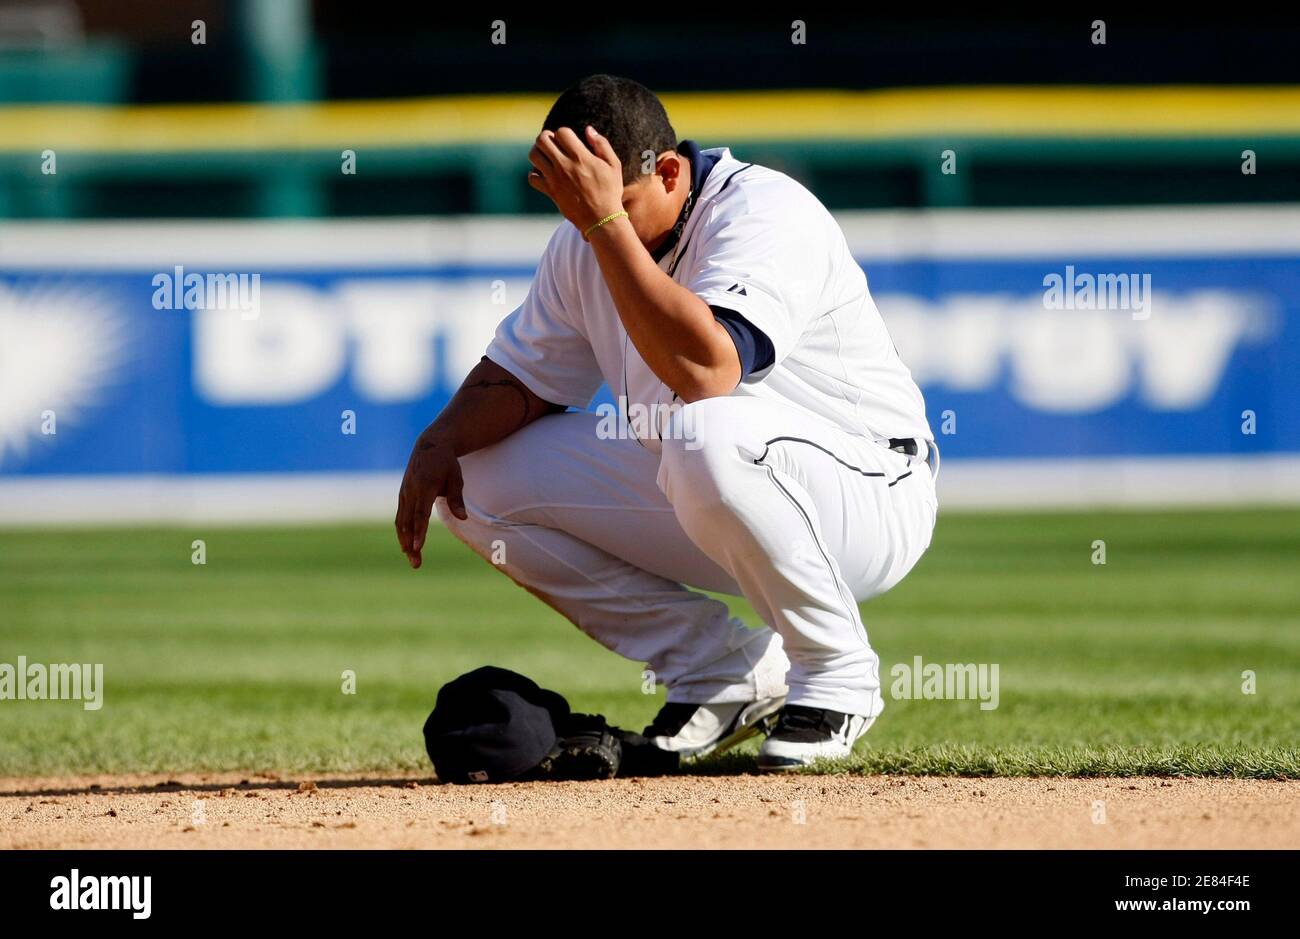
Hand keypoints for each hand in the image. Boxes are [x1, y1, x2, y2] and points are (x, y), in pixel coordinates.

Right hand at [394, 431, 465, 569]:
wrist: (430, 446)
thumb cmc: (446, 463)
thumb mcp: (456, 477)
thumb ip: (457, 498)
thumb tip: (463, 518)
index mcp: (425, 486)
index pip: (420, 514)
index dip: (419, 532)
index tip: (418, 547)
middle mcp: (411, 490)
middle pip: (408, 523)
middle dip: (410, 545)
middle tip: (416, 564)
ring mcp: (404, 493)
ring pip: (401, 522)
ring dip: (405, 542)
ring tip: (413, 559)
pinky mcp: (402, 495)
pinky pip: (400, 517)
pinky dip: (402, 532)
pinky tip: (407, 546)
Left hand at [527, 126, 625, 234]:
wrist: (601, 219)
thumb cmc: (610, 192)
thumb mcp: (613, 165)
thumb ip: (601, 144)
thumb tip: (588, 129)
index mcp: (581, 157)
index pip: (561, 132)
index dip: (564, 133)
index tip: (569, 141)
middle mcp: (565, 166)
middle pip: (542, 140)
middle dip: (546, 137)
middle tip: (553, 144)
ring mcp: (555, 179)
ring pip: (534, 156)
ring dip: (538, 152)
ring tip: (547, 157)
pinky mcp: (550, 192)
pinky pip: (532, 178)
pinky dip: (535, 174)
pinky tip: (545, 175)